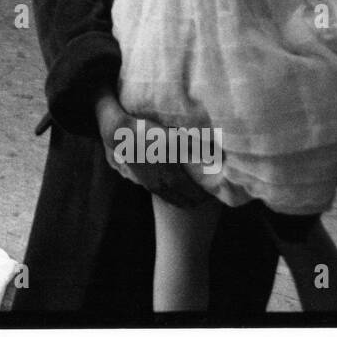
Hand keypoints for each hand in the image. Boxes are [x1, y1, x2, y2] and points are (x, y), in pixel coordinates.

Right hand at [95, 91, 206, 207]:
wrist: (121, 135)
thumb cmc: (150, 134)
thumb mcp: (176, 138)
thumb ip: (196, 147)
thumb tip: (215, 155)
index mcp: (173, 178)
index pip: (195, 195)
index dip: (207, 196)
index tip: (216, 192)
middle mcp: (163, 186)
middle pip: (185, 202)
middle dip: (198, 200)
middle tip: (208, 194)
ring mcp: (151, 185)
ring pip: (173, 200)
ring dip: (184, 198)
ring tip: (194, 192)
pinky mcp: (142, 181)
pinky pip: (163, 194)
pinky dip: (173, 194)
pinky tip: (175, 186)